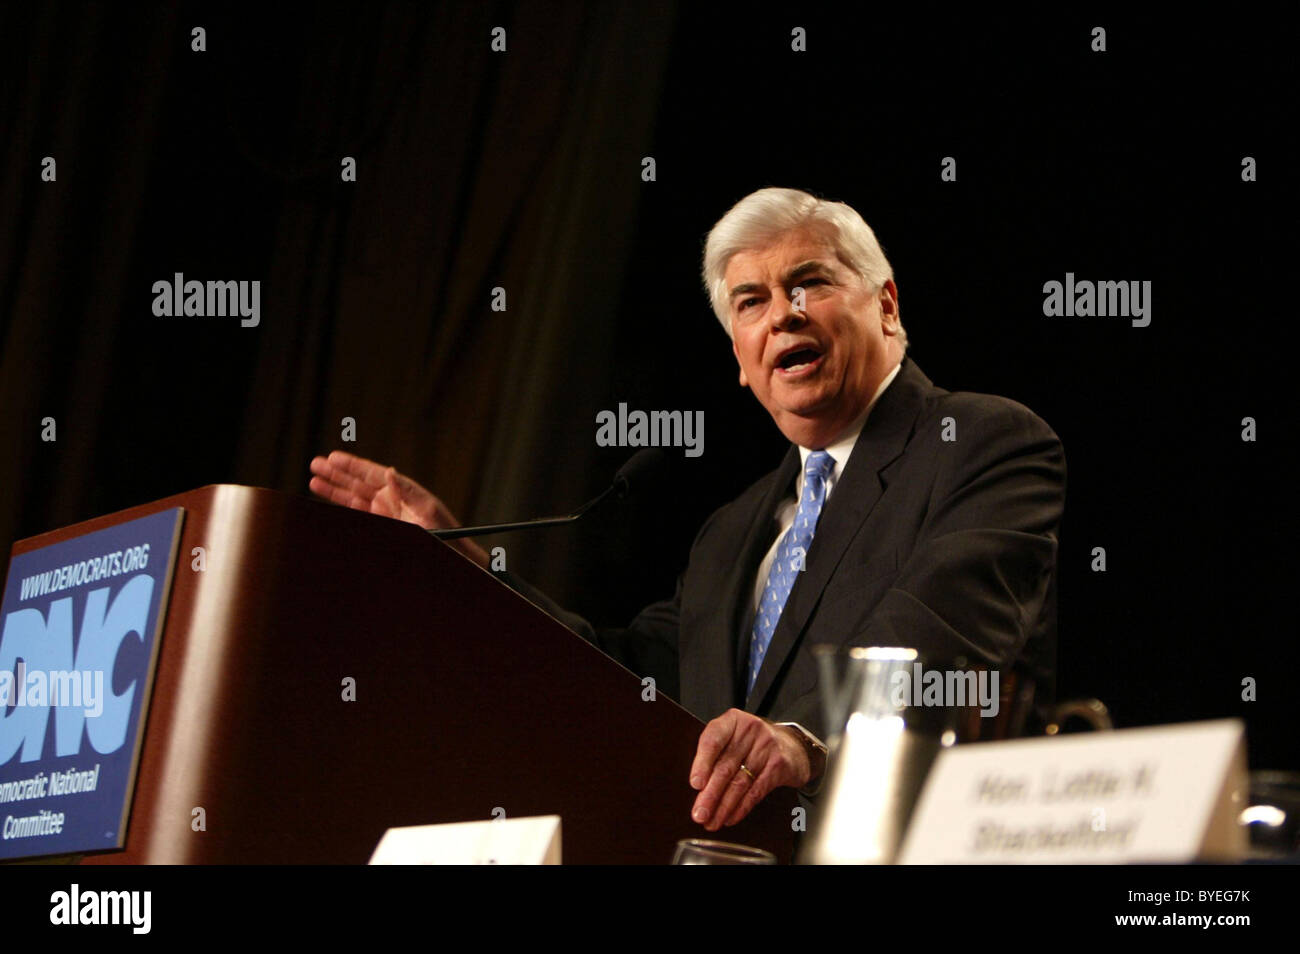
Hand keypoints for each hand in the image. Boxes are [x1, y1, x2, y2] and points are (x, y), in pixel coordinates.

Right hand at [308, 450, 489, 568]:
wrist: (450, 552)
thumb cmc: (444, 531)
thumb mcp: (428, 509)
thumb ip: (407, 491)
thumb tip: (391, 472)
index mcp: (402, 489)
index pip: (371, 472)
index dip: (352, 465)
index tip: (333, 457)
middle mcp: (391, 497)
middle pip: (358, 481)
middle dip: (337, 473)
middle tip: (315, 463)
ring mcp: (384, 510)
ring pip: (354, 496)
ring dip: (334, 488)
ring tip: (314, 479)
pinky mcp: (381, 524)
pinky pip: (357, 511)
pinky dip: (342, 504)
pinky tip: (327, 497)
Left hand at [688, 709, 812, 830]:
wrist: (790, 745)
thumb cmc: (751, 743)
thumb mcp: (732, 737)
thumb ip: (714, 754)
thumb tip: (697, 788)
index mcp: (732, 721)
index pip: (713, 740)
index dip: (702, 763)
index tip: (695, 784)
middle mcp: (750, 731)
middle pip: (726, 766)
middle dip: (710, 795)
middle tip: (699, 813)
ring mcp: (767, 747)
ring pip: (740, 782)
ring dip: (723, 806)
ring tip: (712, 821)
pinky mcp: (778, 766)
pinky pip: (756, 791)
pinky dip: (741, 808)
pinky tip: (730, 817)